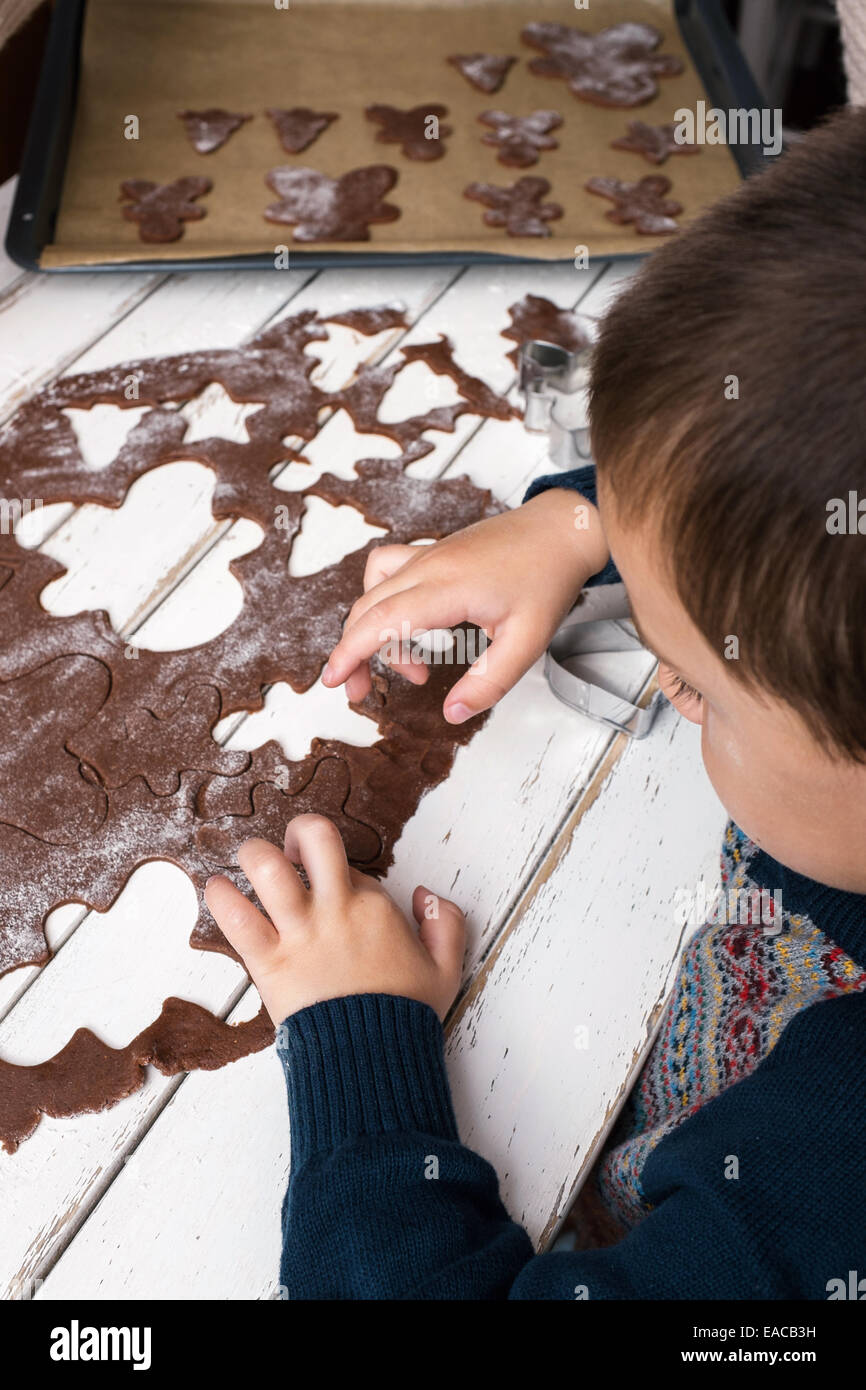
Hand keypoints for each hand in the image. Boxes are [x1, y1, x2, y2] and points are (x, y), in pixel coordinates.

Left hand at [204, 814, 465, 1025]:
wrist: (372, 1061)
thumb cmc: (405, 1016)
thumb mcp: (446, 968)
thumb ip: (445, 924)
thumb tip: (424, 895)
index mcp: (375, 906)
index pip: (350, 869)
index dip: (341, 877)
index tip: (336, 896)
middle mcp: (335, 908)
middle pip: (314, 837)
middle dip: (298, 832)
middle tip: (291, 849)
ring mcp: (300, 932)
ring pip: (267, 867)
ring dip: (253, 854)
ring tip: (249, 862)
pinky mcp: (269, 961)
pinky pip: (236, 917)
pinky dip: (221, 897)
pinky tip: (217, 888)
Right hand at [322, 487, 608, 721]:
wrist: (561, 530)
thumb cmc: (548, 578)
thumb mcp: (528, 642)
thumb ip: (490, 682)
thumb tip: (454, 712)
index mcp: (448, 588)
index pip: (382, 621)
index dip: (351, 652)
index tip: (334, 680)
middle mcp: (428, 566)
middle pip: (367, 608)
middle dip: (354, 654)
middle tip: (362, 692)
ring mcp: (427, 555)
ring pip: (373, 590)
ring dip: (370, 629)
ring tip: (408, 666)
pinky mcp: (431, 552)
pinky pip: (387, 572)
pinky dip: (381, 600)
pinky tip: (407, 623)